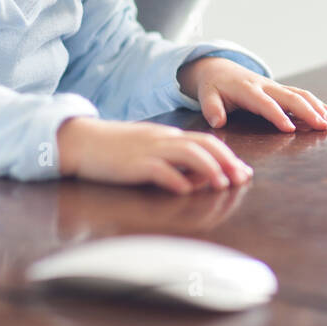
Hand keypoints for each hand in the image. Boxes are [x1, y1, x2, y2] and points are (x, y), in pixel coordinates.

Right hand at [57, 118, 252, 193]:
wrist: (82, 140)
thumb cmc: (115, 149)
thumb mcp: (148, 148)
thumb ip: (171, 158)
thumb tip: (196, 176)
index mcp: (168, 136)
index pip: (206, 141)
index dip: (228, 156)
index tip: (244, 171)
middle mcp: (163, 140)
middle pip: (203, 144)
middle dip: (226, 161)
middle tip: (242, 178)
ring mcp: (148, 150)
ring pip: (186, 153)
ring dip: (208, 168)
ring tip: (221, 184)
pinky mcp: (132, 164)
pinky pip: (157, 169)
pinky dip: (174, 178)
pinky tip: (184, 189)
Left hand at [177, 57, 326, 132]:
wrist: (220, 69)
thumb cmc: (214, 86)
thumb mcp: (206, 95)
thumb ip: (211, 108)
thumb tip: (217, 121)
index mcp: (248, 90)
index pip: (265, 104)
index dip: (277, 115)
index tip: (289, 129)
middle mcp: (266, 87)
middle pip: (290, 98)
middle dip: (307, 112)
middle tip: (322, 126)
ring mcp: (276, 87)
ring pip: (300, 95)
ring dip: (317, 107)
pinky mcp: (282, 91)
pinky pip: (303, 96)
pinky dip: (318, 104)